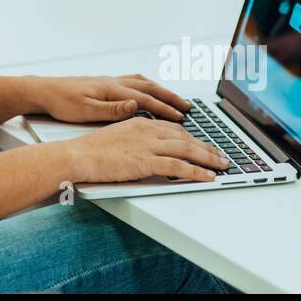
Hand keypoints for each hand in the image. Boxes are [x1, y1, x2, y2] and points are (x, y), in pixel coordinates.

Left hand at [26, 74, 191, 123]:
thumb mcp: (86, 111)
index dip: (165, 109)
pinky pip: (132, 81)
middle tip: (188, 108)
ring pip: (142, 82)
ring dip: (161, 90)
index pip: (145, 99)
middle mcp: (113, 81)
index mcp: (112, 89)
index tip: (182, 117)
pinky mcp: (104, 83)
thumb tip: (136, 106)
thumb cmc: (61, 103)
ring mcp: (109, 80)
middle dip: (170, 98)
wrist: (43, 90)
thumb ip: (113, 109)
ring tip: (175, 100)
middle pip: (149, 87)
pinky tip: (148, 91)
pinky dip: (146, 86)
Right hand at [67, 116, 228, 184]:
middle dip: (207, 147)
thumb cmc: (92, 150)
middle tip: (221, 156)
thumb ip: (136, 139)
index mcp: (141, 123)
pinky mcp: (147, 162)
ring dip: (209, 158)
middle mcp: (148, 131)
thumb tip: (148, 148)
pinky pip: (179, 166)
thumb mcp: (118, 137)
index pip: (175, 128)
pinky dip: (197, 172)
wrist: (78, 155)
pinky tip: (208, 177)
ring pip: (188, 149)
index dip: (193, 137)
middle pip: (186, 137)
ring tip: (222, 166)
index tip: (204, 144)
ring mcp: (148, 146)